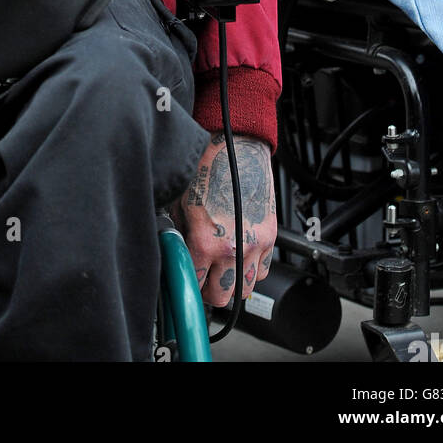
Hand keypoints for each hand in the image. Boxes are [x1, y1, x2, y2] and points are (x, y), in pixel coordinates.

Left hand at [171, 132, 275, 308]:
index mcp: (205, 241)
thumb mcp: (179, 201)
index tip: (185, 277)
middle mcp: (233, 247)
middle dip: (209, 289)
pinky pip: (264, 269)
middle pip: (223, 298)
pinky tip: (239, 253)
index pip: (194, 285)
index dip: (187, 283)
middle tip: (202, 274)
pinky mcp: (270, 235)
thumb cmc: (206, 165)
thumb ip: (176, 233)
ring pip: (246, 288)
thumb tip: (172, 252)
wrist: (236, 144)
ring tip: (221, 264)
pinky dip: (252, 268)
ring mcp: (256, 243)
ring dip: (232, 280)